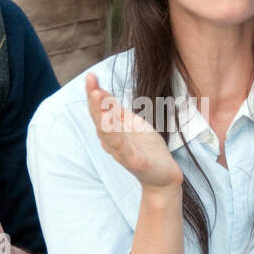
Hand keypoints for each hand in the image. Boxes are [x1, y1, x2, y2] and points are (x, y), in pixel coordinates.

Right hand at [86, 73, 182, 189]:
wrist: (164, 177)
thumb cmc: (147, 149)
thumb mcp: (131, 123)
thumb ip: (116, 110)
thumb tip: (101, 91)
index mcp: (112, 132)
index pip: (100, 110)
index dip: (94, 93)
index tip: (91, 76)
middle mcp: (112, 142)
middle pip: (99, 119)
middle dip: (94, 99)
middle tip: (90, 79)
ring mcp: (122, 153)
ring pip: (108, 133)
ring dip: (102, 115)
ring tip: (97, 95)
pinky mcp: (135, 162)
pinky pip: (124, 149)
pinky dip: (116, 137)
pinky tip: (111, 125)